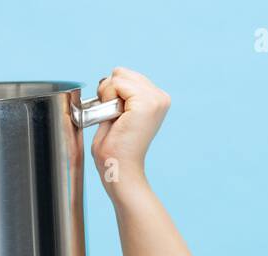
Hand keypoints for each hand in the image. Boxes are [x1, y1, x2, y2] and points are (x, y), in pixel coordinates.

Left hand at [91, 67, 169, 196]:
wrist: (119, 170)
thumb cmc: (114, 150)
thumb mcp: (116, 114)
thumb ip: (118, 93)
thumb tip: (113, 73)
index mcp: (156, 99)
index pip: (126, 76)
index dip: (111, 92)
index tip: (114, 115)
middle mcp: (160, 97)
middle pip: (122, 72)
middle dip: (109, 92)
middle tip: (112, 118)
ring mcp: (155, 99)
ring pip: (118, 77)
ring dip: (107, 97)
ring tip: (115, 120)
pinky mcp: (146, 104)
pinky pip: (116, 84)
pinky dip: (107, 99)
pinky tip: (114, 118)